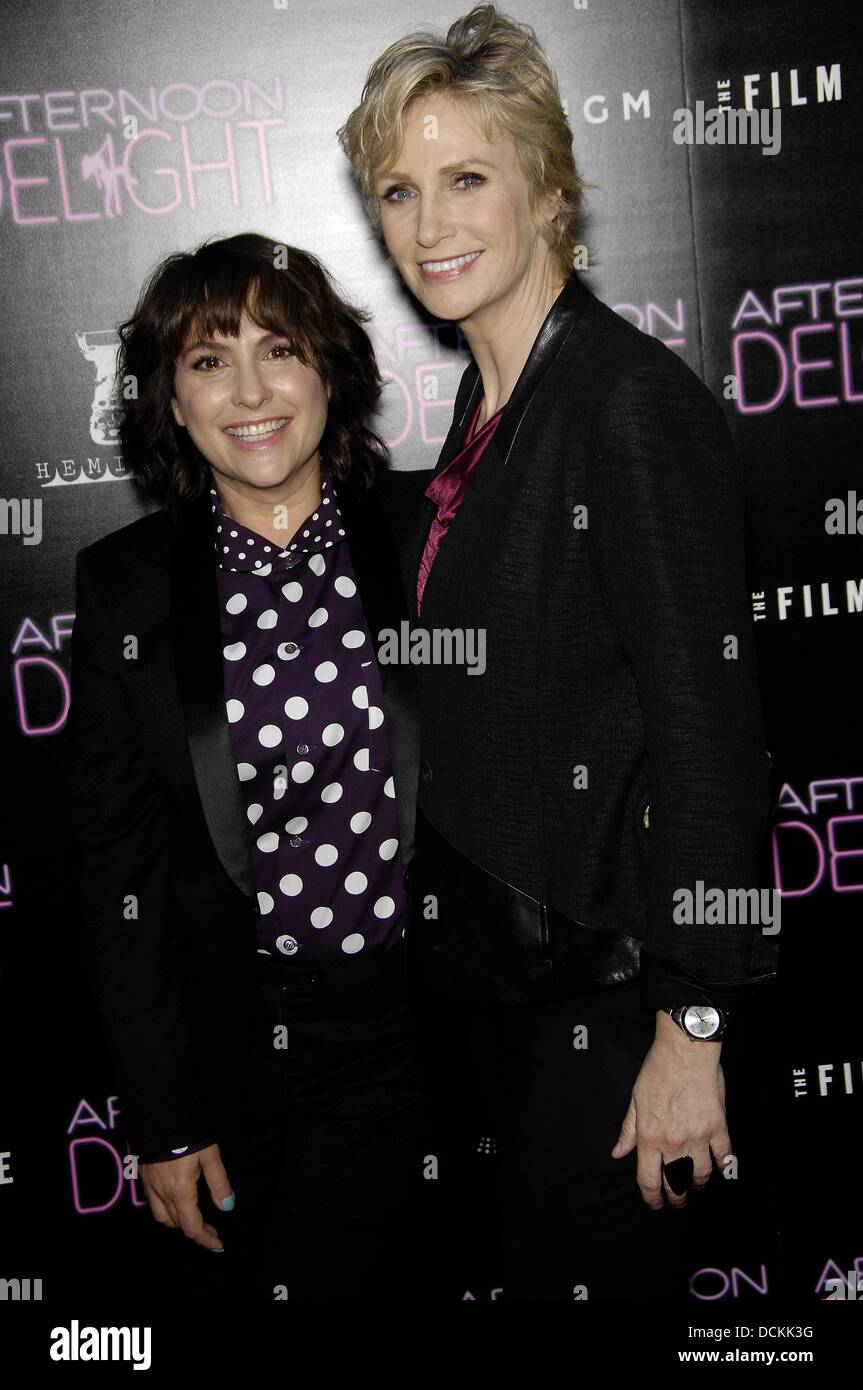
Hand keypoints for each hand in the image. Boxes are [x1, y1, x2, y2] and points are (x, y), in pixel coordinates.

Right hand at [138, 1142, 233, 1249]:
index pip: (192, 1227)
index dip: (206, 1239)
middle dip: (195, 1231)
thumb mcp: (210, 1156)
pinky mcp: (144, 1177)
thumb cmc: (187, 1134)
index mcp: (179, 1192)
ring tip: (194, 1219)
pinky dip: (166, 1210)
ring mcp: (150, 1186)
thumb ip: (219, 1183)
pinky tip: (175, 1202)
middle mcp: (161, 1194)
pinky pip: (153, 1204)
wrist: (158, 1115)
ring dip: (178, 1223)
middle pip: (177, 1225)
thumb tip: (227, 1207)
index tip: (218, 1244)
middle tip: (212, 1230)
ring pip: (161, 1217)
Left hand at [610, 1019, 728, 1209]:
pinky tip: (722, 1169)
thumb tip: (619, 1153)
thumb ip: (629, 1131)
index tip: (655, 1203)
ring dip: (698, 1182)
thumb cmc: (658, 1071)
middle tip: (677, 1200)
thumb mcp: (635, 1100)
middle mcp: (674, 1142)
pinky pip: (724, 1155)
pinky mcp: (718, 1126)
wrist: (685, 1051)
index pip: (648, 1179)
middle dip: (676, 1196)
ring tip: (696, 1184)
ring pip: (701, 1173)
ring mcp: (698, 1136)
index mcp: (650, 1137)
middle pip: (676, 1182)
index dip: (652, 1197)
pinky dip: (723, 1166)